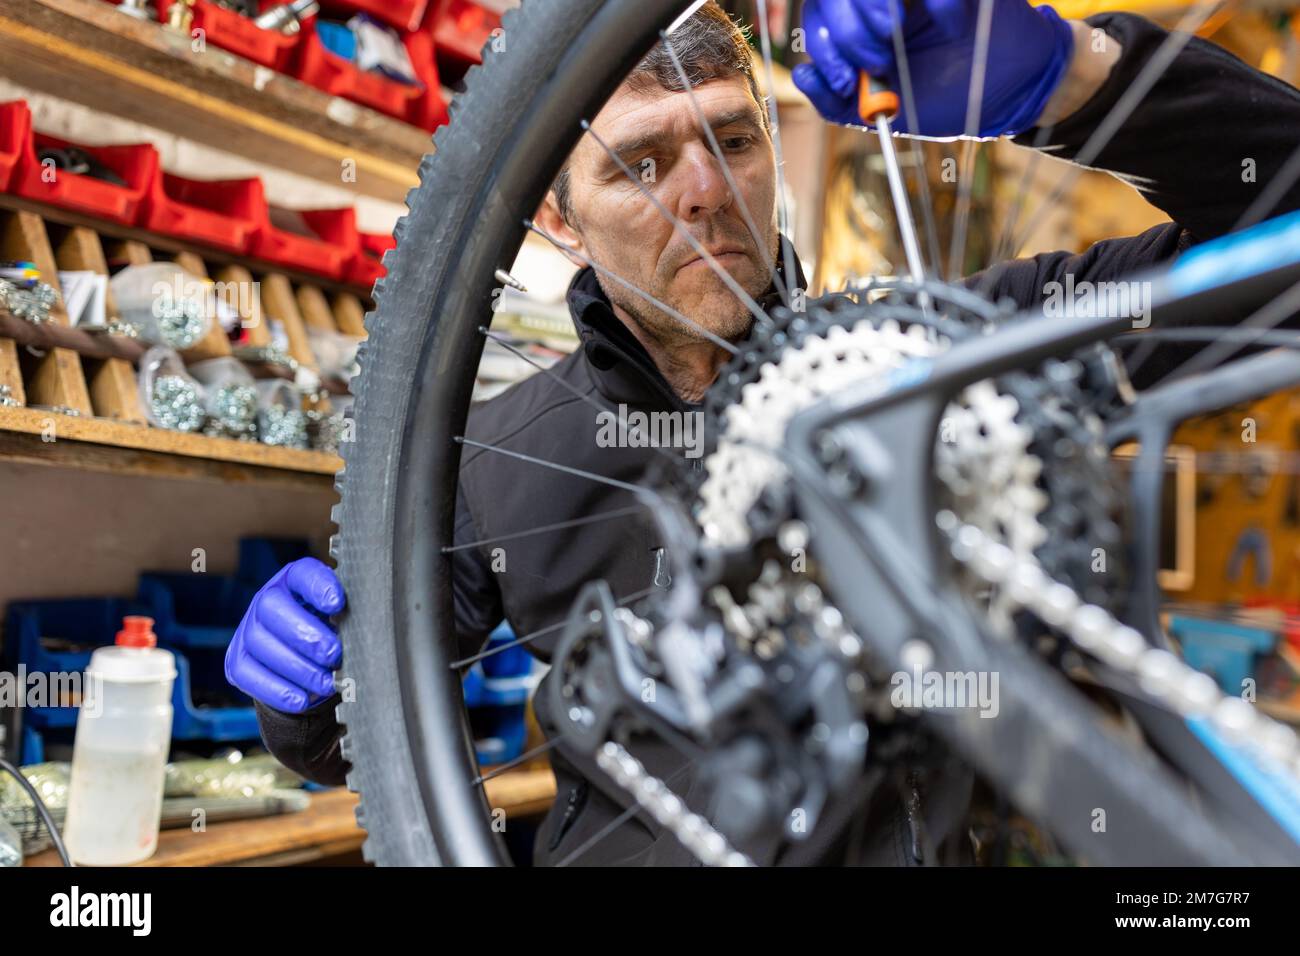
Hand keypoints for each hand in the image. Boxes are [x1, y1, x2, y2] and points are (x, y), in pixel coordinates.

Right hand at [225, 558, 344, 713]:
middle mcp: (266, 600)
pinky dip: (277, 690)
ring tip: (325, 682)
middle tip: (334, 656)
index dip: (318, 586)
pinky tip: (301, 700)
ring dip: (296, 667)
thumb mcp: (342, 618)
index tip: (338, 604)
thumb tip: (370, 629)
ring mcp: (247, 630)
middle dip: (305, 635)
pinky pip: (248, 675)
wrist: (305, 663)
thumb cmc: (329, 633)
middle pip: (271, 608)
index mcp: (295, 581)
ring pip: (260, 644)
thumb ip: (351, 616)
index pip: (302, 573)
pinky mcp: (238, 662)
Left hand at [793, 0, 1074, 136]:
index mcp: (860, 27)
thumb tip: (802, 76)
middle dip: (849, 31)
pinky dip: (940, 3)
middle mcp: (881, 2)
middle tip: (878, 59)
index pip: (819, 18)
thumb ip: (839, 102)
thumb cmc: (946, 97)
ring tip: (898, 34)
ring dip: (875, 6)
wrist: (1009, 86)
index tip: (848, 80)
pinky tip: (952, 26)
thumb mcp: (885, 112)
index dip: (824, 49)